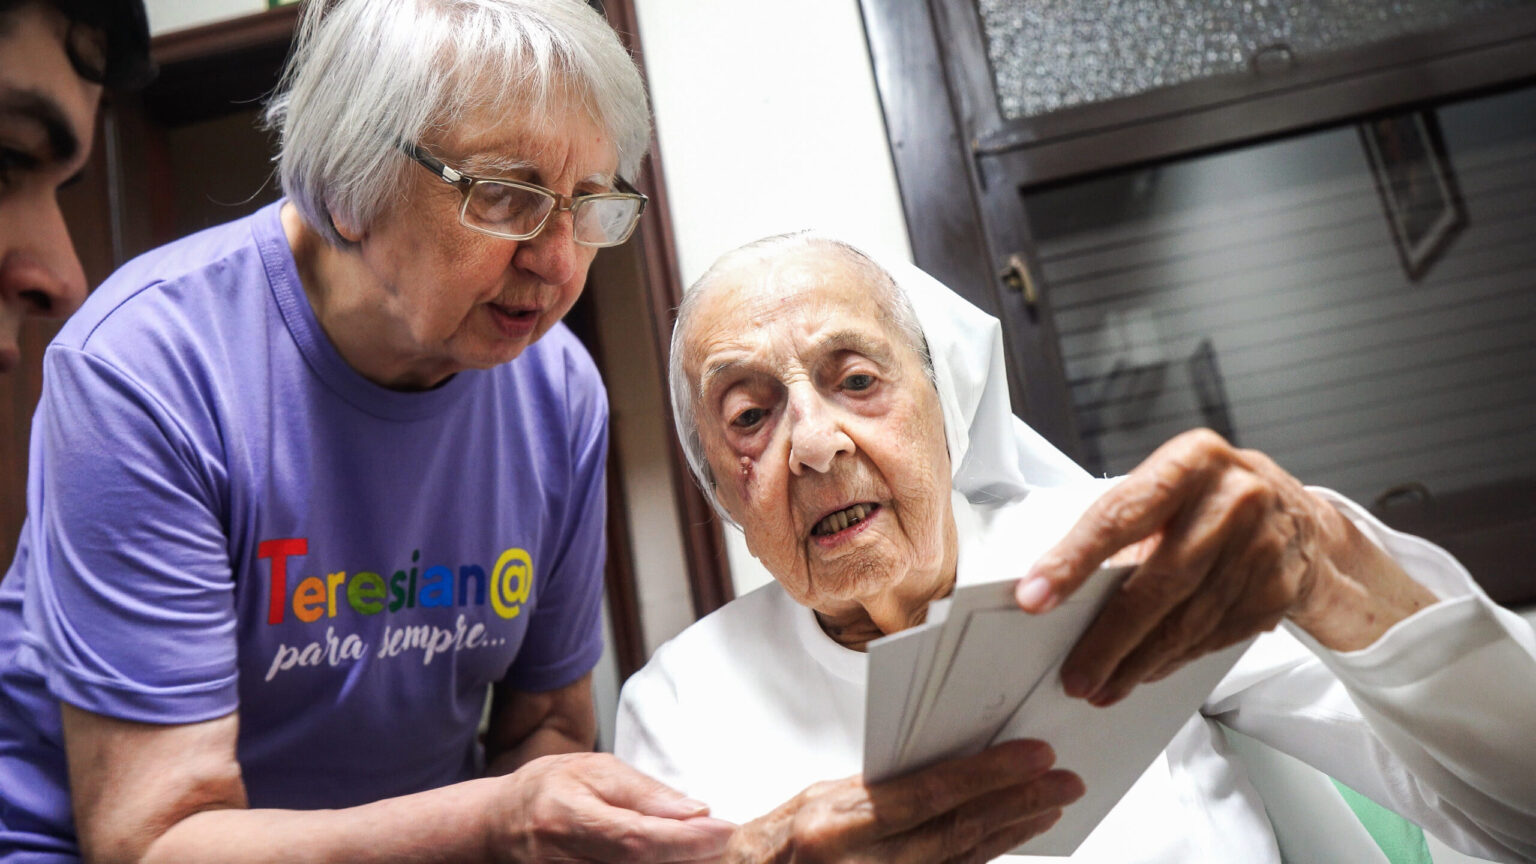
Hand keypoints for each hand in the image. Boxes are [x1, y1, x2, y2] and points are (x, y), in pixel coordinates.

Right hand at [496, 752, 734, 862]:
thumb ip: (644, 791)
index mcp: (567, 816)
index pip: (636, 838)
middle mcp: (565, 860)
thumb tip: (694, 810)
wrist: (499, 825)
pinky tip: (679, 861)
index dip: (684, 841)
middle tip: (724, 844)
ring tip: (705, 853)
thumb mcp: (593, 770)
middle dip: (691, 859)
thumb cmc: (548, 789)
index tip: (725, 830)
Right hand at [723, 739, 1083, 862]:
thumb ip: (879, 785)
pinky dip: (986, 854)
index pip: (928, 795)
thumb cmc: (779, 838)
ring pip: (963, 859)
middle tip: (1064, 783)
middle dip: (1017, 804)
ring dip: (1012, 831)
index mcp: (838, 825)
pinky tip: (1012, 835)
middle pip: (958, 832)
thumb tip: (944, 763)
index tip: (1033, 757)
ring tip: (1051, 805)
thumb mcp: (820, 797)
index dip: (987, 776)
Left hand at [1015, 429, 1436, 706]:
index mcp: (1193, 462)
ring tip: (1102, 685)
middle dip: (1109, 637)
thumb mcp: (1170, 488)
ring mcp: (1262, 550)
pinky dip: (1172, 660)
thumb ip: (1123, 525)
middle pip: (1159, 582)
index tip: (1034, 597)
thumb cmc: (1210, 499)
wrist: (1300, 520)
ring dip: (1138, 662)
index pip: (1120, 515)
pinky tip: (1146, 671)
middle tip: (1074, 673)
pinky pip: (1212, 639)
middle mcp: (1234, 501)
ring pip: (1187, 621)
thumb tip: (1059, 585)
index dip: (1073, 560)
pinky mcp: (1275, 594)